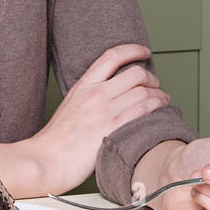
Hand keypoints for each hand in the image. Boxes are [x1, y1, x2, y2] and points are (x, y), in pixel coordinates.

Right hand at [32, 43, 171, 195]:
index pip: (112, 56)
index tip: (144, 52)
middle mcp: (96, 94)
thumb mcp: (69, 107)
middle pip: (135, 73)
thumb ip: (87, 97)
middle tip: (156, 85)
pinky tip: (160, 113)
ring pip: (143, 92)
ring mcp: (104, 111)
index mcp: (83, 86)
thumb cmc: (55, 140)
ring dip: (159, 95)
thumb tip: (106, 95)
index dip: (132, 50)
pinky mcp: (112, 129)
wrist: (45, 159)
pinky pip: (142, 111)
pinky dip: (157, 108)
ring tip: (163, 101)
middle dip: (152, 78)